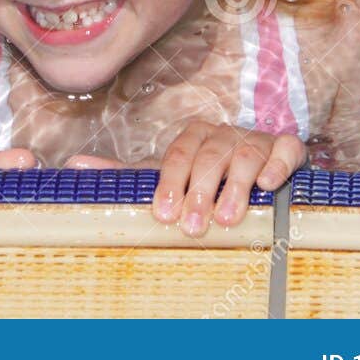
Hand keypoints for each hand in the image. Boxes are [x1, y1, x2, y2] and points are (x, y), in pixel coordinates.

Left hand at [64, 122, 305, 236]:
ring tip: (227, 218)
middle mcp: (224, 134)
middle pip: (210, 155)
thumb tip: (73, 167)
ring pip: (246, 153)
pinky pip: (284, 149)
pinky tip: (269, 186)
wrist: (258, 175)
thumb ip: (125, 175)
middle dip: (200, 190)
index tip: (164, 214)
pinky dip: (277, 165)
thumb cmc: (205, 182)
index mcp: (194, 137)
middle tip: (193, 226)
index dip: (171, 182)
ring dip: (236, 185)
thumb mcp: (166, 179)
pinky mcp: (286, 148)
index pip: (179, 153)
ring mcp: (256, 139)